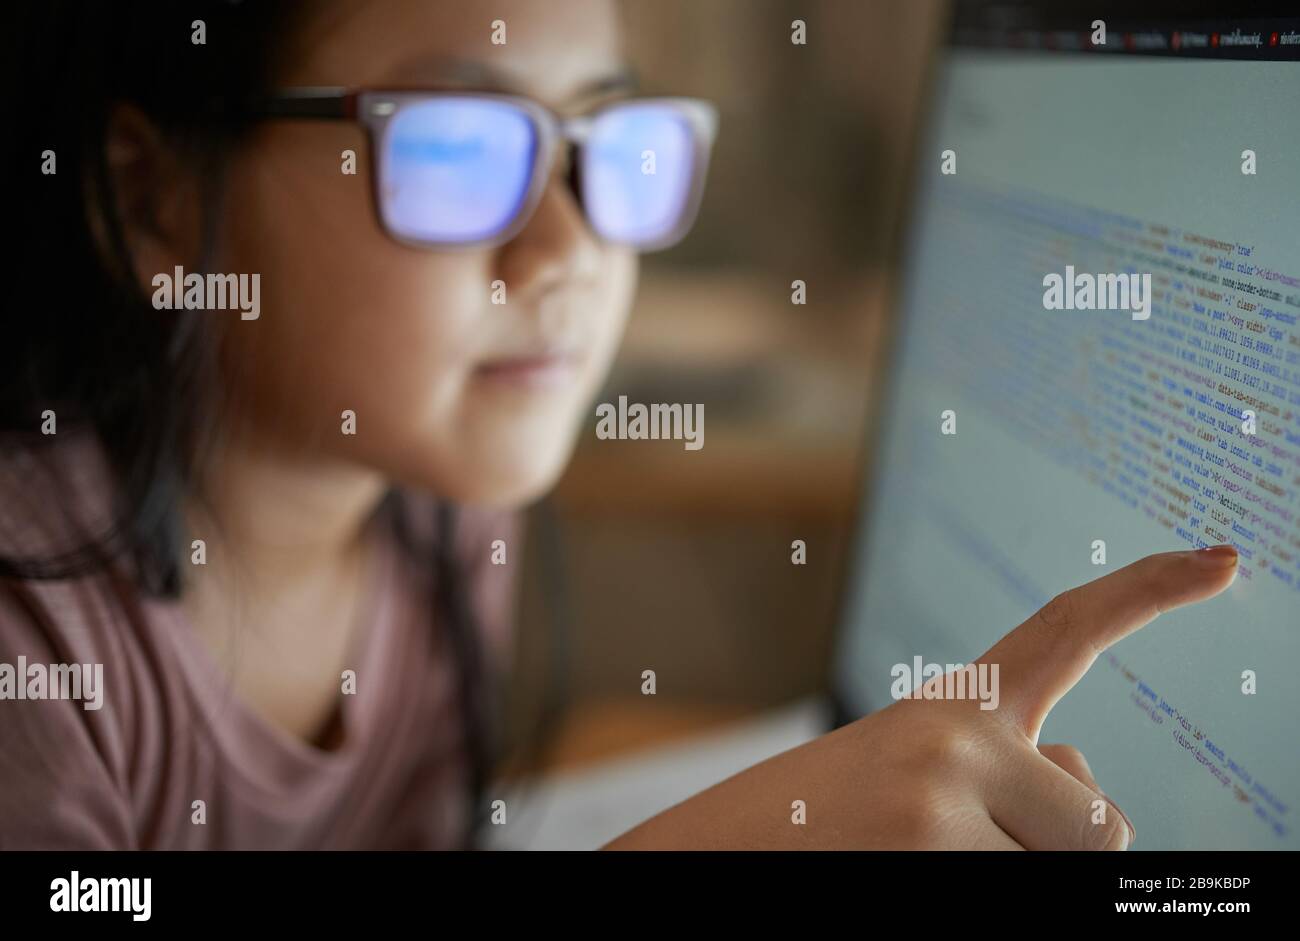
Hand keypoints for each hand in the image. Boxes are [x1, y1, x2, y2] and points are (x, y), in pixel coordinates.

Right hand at [605, 546, 1238, 848]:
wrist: (705, 855)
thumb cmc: (821, 832)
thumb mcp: (912, 782)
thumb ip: (1010, 770)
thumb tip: (1093, 786)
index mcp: (950, 707)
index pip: (1066, 631)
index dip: (1151, 590)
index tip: (1227, 556)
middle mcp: (958, 728)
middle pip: (1100, 813)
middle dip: (1054, 850)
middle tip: (950, 850)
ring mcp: (951, 787)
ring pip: (1078, 862)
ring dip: (1020, 876)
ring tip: (915, 863)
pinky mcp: (943, 843)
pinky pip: (1038, 894)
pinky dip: (990, 896)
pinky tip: (907, 873)